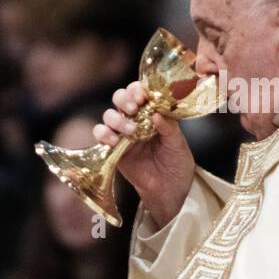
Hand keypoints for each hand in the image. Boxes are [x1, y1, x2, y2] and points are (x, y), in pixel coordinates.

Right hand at [94, 81, 194, 227]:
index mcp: (152, 112)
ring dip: (116, 119)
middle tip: (133, 108)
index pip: (140, 92)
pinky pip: (100, 135)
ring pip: (109, 115)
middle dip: (124, 99)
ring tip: (131, 130)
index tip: (142, 96)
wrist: (170, 189)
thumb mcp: (178, 143)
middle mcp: (135, 119)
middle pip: (120, 98)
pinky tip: (114, 140)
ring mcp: (123, 133)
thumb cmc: (176, 163)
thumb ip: (169, 126)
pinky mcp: (113, 149)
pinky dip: (104, 134)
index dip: (137, 90)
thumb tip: (156, 113)